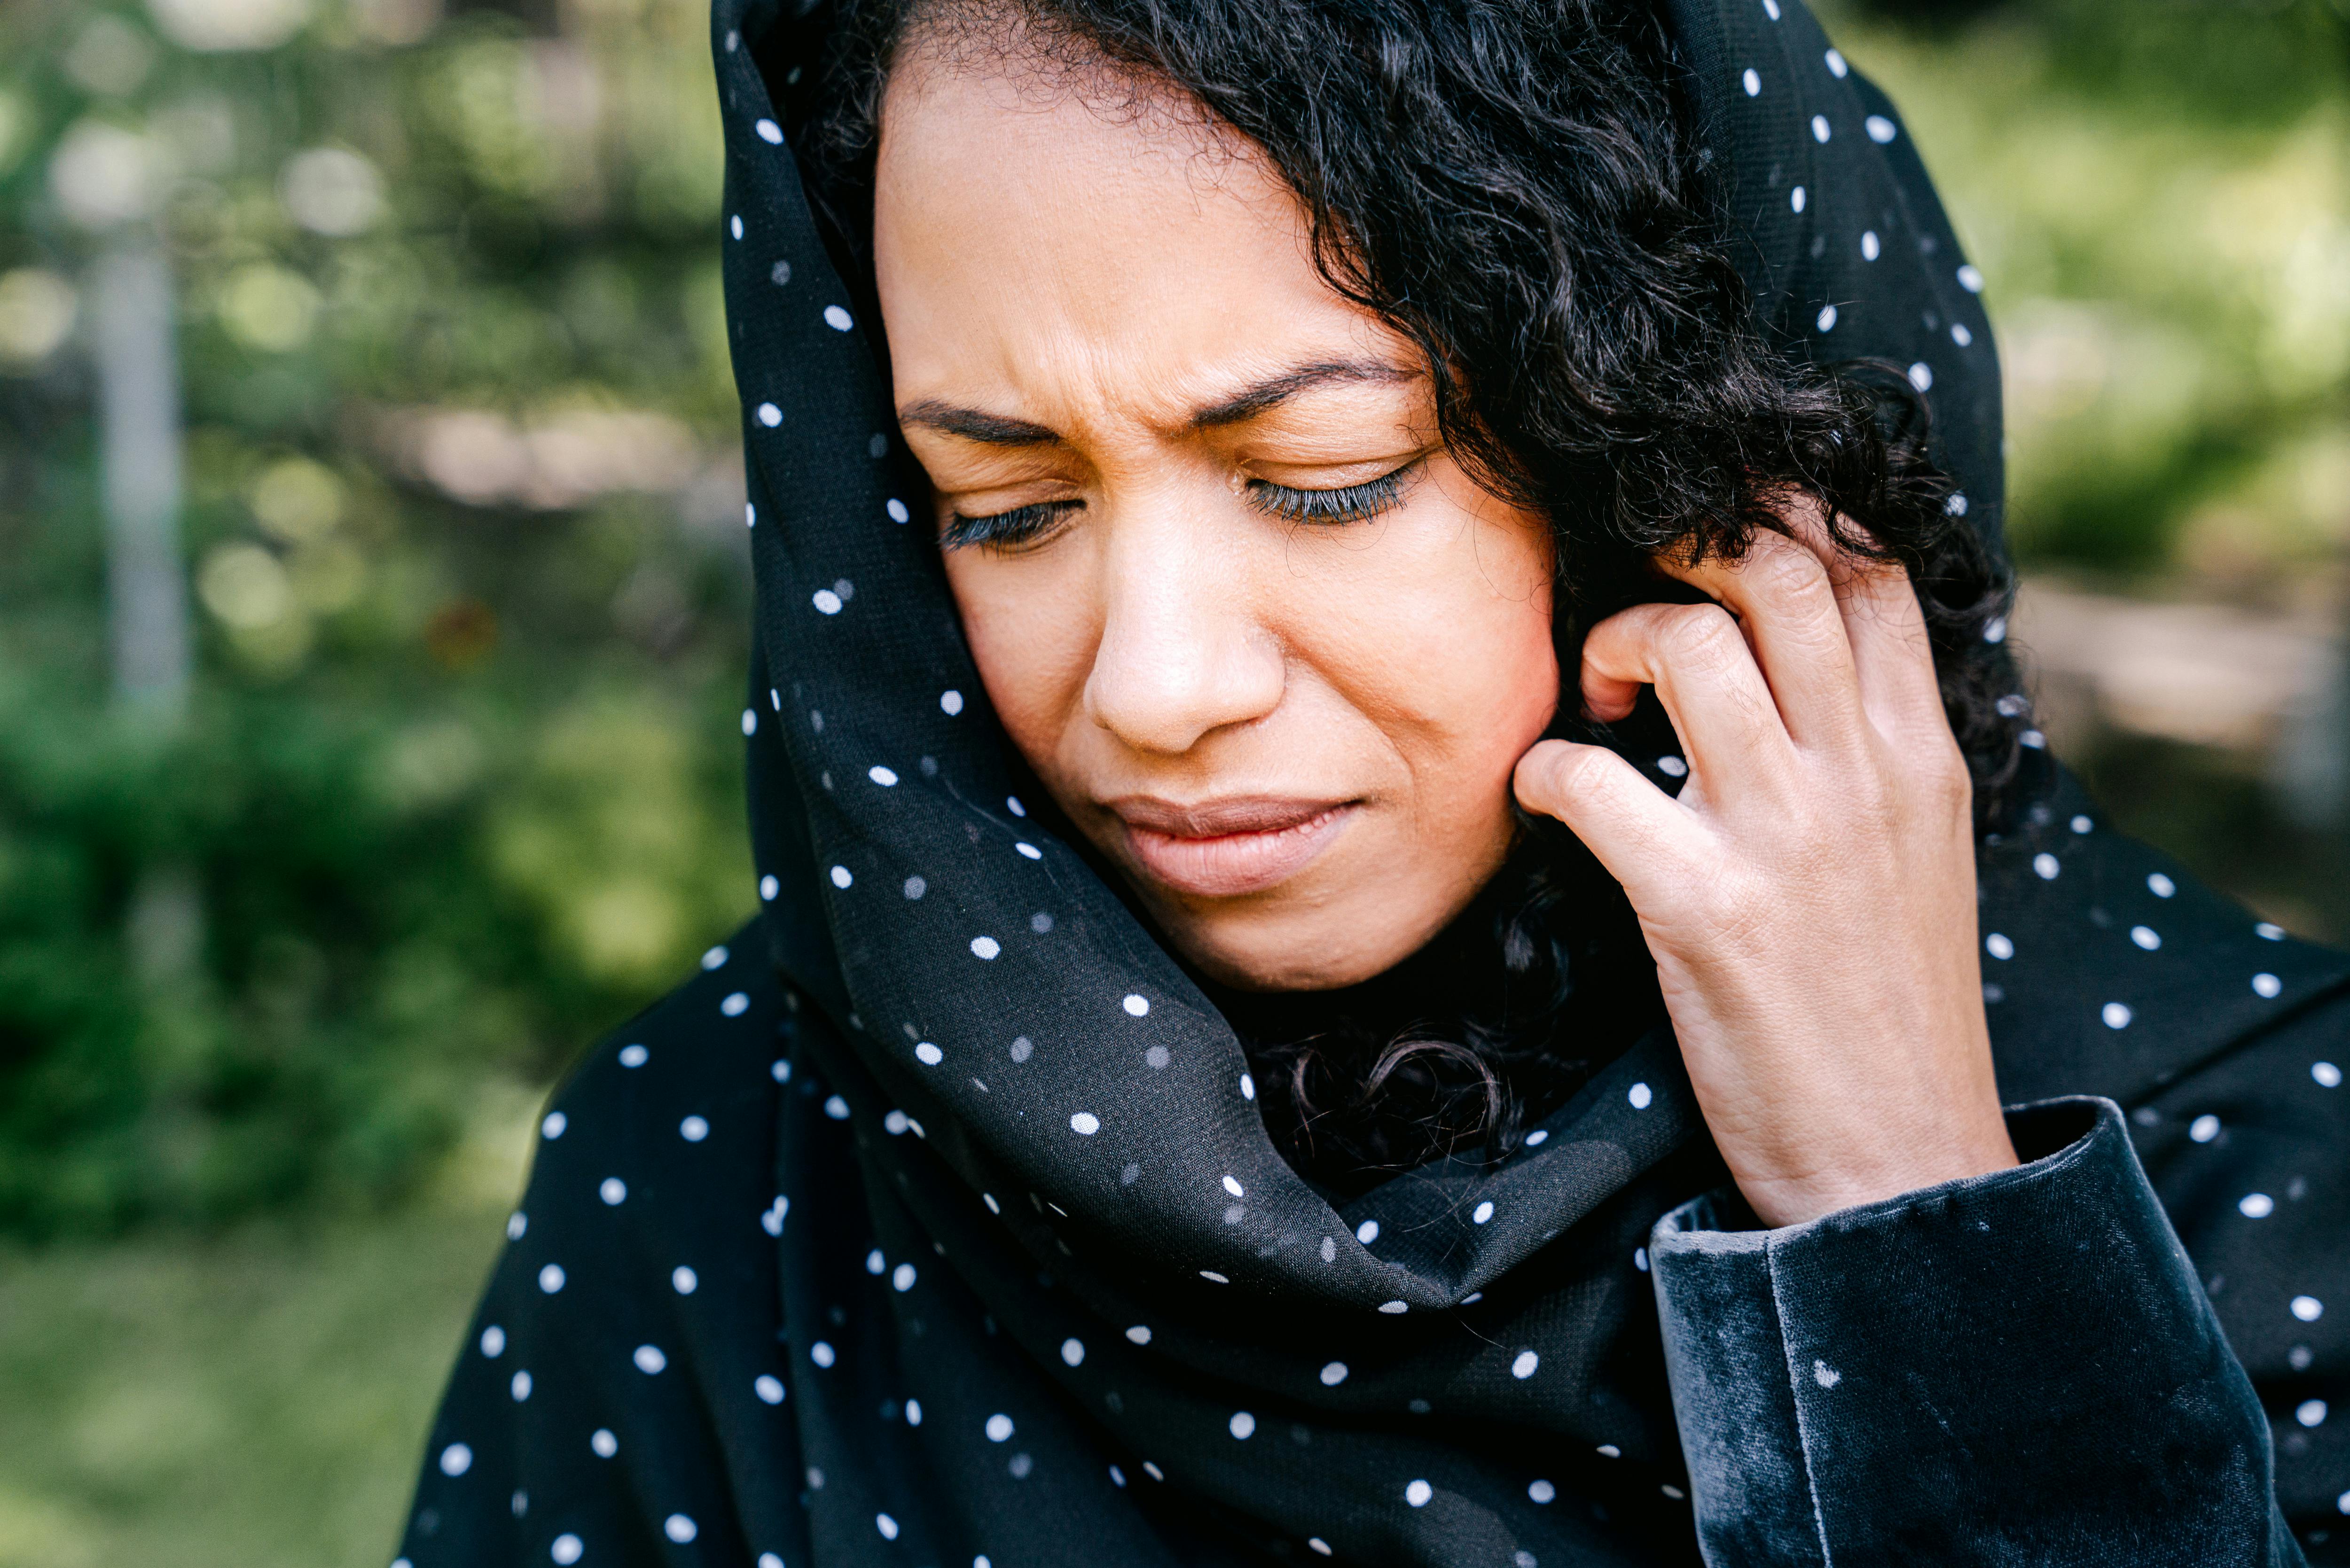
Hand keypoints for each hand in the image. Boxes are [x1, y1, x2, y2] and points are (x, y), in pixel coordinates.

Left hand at [1513, 498, 2015, 1226]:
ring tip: (1600, 701)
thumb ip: (1873, 744)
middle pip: (1778, 569)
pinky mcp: (1703, 909)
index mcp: (1919, 755)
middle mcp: (1864, 773)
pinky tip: (1544, 798)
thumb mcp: (1921, 851)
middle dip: (1687, 548)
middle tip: (1640, 597)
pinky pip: (1592, 782)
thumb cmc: (1892, 1005)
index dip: (1783, 518)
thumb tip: (1804, 654)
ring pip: (1689, 644)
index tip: (1711, 539)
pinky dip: (1544, 772)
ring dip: (1613, 643)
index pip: (1869, 571)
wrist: (1901, 1162)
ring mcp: (1787, 835)